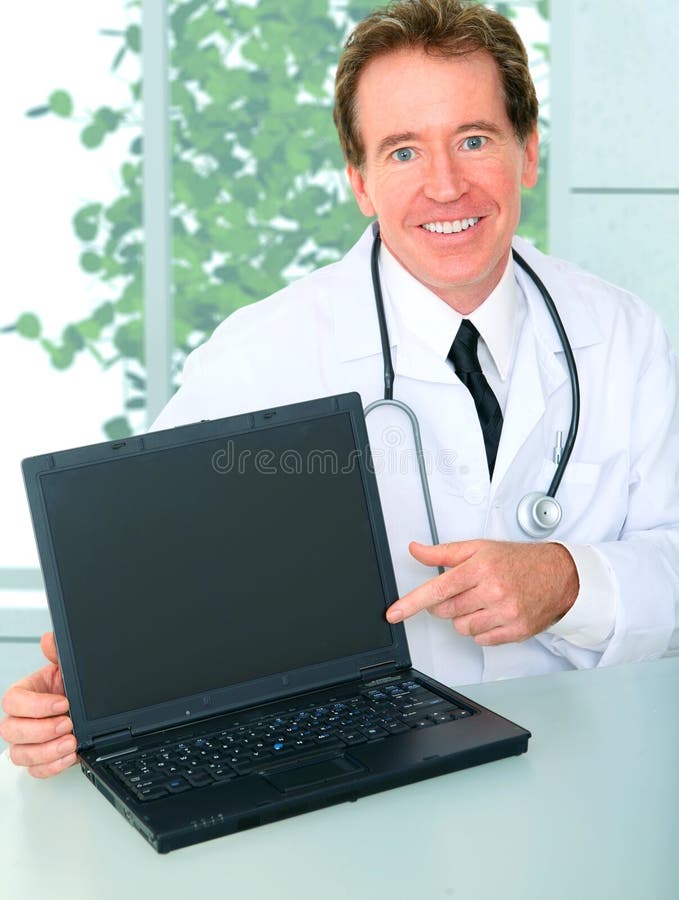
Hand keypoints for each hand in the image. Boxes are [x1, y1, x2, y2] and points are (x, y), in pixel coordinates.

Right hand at [0, 632, 76, 776]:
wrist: (82, 708)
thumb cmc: (68, 688)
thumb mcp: (66, 669)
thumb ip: (57, 654)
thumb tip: (49, 640)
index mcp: (23, 695)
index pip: (13, 701)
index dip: (36, 705)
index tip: (63, 704)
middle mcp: (20, 720)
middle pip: (12, 731)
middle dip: (41, 730)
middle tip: (67, 724)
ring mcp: (27, 742)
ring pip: (21, 754)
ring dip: (47, 751)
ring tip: (71, 742)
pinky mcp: (39, 760)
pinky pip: (36, 770)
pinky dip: (52, 766)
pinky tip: (68, 757)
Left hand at [386, 540, 578, 645]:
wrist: (558, 575)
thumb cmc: (518, 560)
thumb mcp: (479, 548)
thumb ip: (444, 553)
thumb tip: (415, 550)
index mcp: (480, 568)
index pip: (437, 588)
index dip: (412, 603)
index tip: (394, 614)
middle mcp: (493, 591)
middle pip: (446, 611)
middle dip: (447, 604)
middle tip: (464, 592)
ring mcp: (506, 613)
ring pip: (462, 628)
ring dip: (465, 618)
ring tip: (482, 602)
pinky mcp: (516, 631)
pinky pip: (481, 640)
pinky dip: (482, 630)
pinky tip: (493, 614)